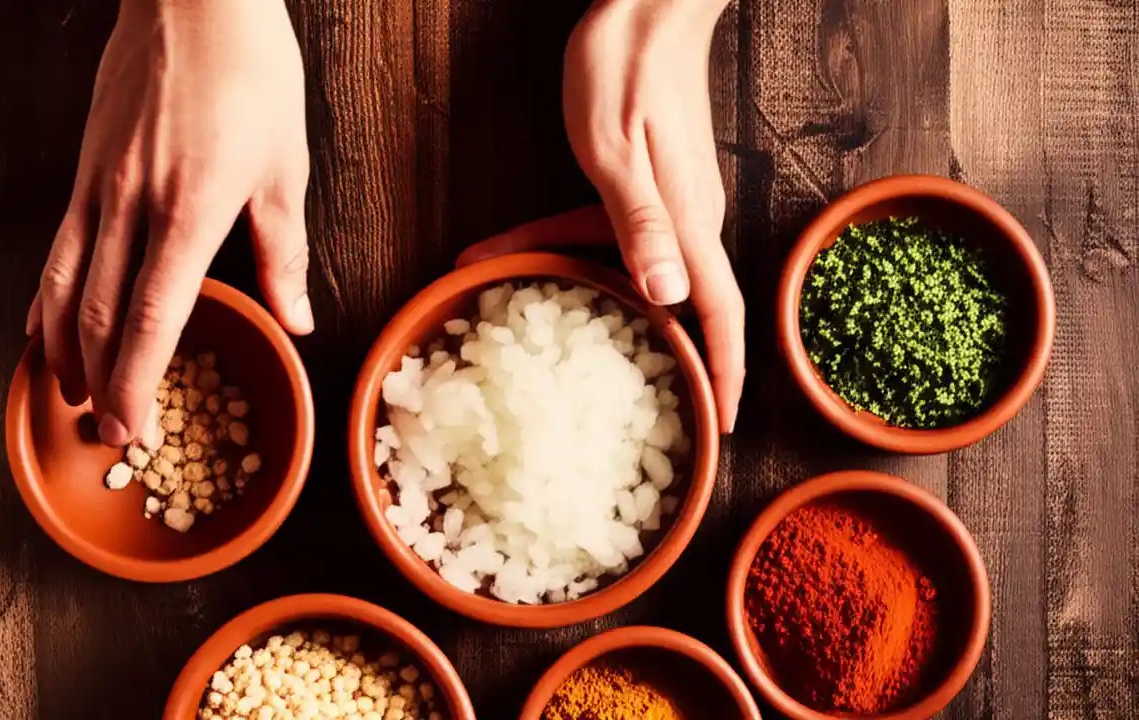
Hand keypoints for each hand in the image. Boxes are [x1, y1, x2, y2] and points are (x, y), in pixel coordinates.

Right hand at [26, 0, 311, 445]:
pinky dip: (49, 295)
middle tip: (106, 434)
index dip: (138, 382)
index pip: (154, 318)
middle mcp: (134, 205)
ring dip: (64, 349)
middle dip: (100, 384)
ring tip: (69, 394)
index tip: (132, 430)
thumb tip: (297, 320)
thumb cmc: (251, 76)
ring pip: (67, 285)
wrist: (194, 0)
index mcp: (191, 211)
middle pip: (102, 316)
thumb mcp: (285, 167)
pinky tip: (45, 325)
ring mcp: (100, 186)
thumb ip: (285, 253)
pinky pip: (59, 245)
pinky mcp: (86, 167)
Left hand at [562, 0, 741, 431]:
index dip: (727, 372)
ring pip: (644, 271)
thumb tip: (669, 296)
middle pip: (689, 305)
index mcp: (688, 219)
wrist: (648, 5)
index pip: (721, 312)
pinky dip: (578, 255)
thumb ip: (637, 223)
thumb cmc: (626, 68)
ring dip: (608, 304)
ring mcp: (673, 200)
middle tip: (650, 411)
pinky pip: (619, 237)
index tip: (723, 426)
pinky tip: (522, 255)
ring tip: (563, 338)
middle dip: (676, 360)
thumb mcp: (617, 148)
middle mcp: (689, 218)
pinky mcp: (652, 182)